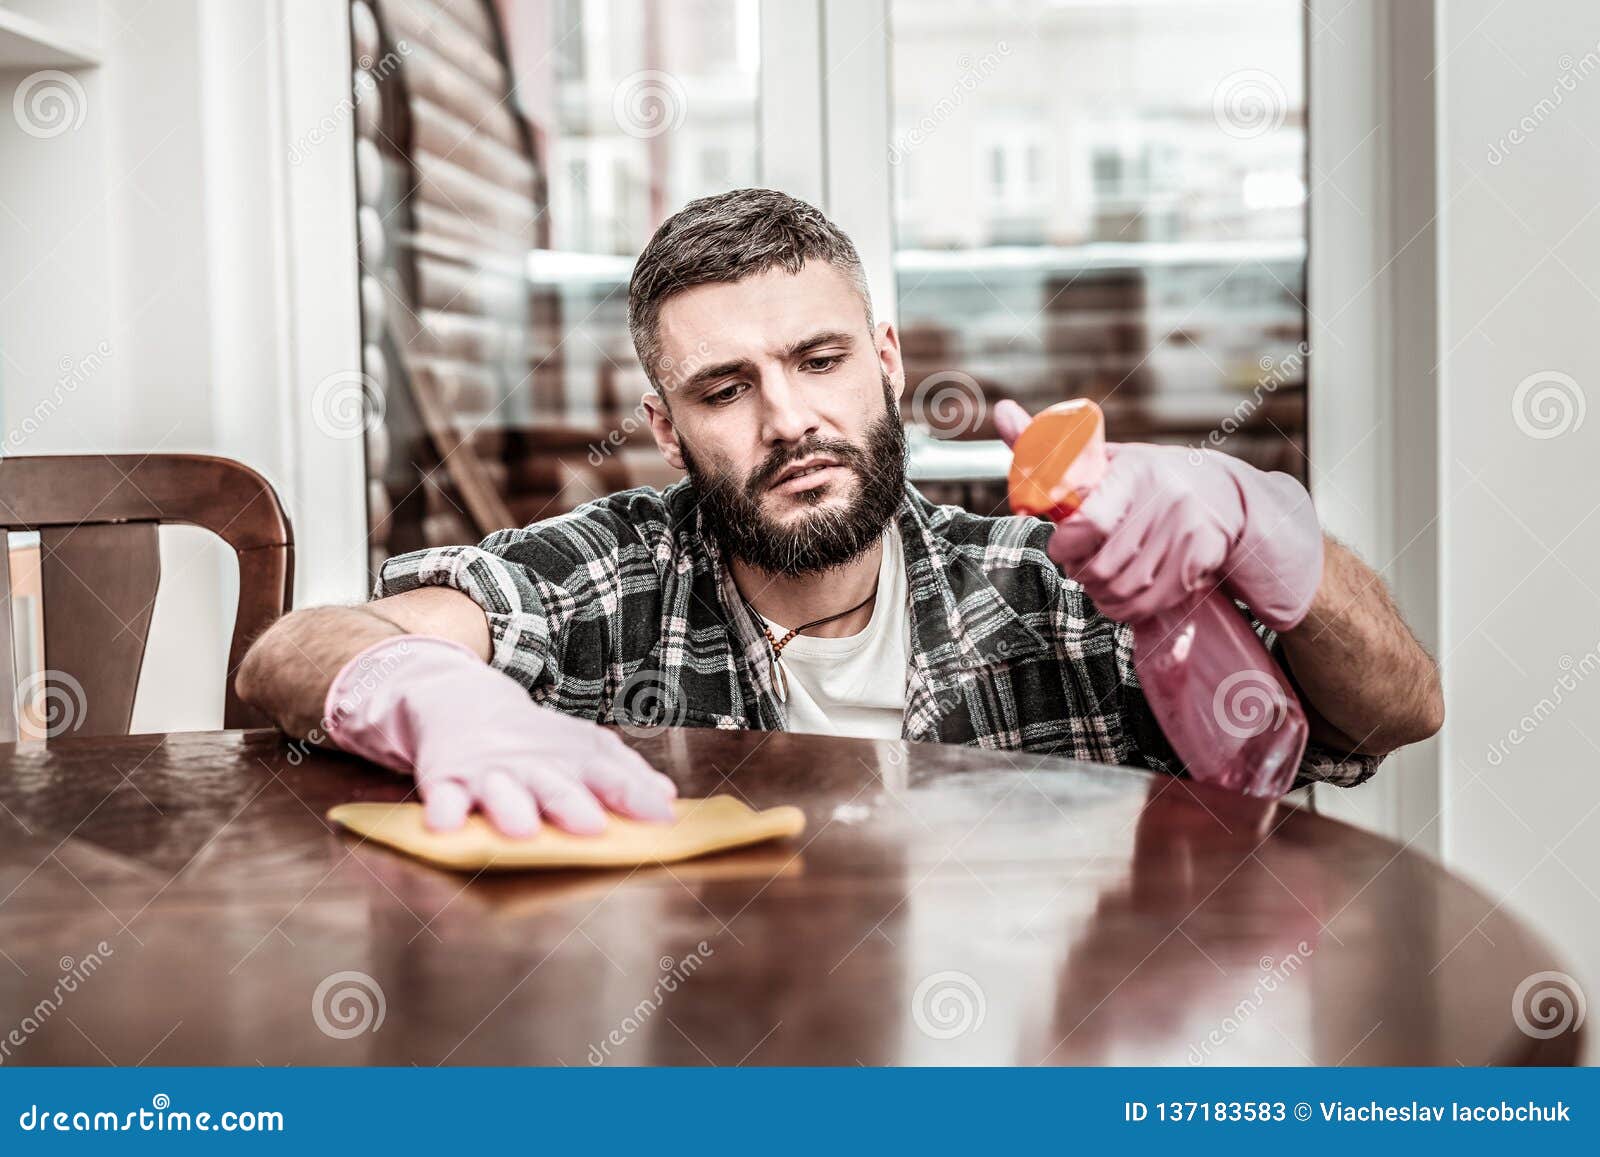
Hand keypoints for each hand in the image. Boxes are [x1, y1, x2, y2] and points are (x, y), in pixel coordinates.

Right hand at [322, 635, 677, 836]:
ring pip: (502, 794)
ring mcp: (491, 774)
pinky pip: (443, 797)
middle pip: (556, 786)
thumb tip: (667, 800)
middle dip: (573, 804)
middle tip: (591, 825)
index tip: (663, 820)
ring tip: (522, 828)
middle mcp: (535, 767)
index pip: (611, 777)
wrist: (465, 702)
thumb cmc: (536, 740)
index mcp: (574, 760)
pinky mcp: (447, 779)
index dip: (637, 797)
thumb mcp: (583, 747)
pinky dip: (443, 811)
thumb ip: (625, 775)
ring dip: (512, 809)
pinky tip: (445, 827)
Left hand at [995, 400, 1322, 628]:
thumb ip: (1044, 445)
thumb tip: (1001, 412)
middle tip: (1080, 562)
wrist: (1224, 493)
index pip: (1090, 524)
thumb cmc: (1146, 477)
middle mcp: (1165, 501)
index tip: (1062, 543)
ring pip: (1121, 591)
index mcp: (1134, 471)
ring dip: (1100, 593)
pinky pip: (1147, 605)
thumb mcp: (1104, 458)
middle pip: (1101, 567)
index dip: (1066, 546)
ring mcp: (1186, 534)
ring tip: (1100, 576)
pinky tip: (1121, 592)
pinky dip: (1123, 607)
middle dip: (1080, 572)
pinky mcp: (1200, 561)